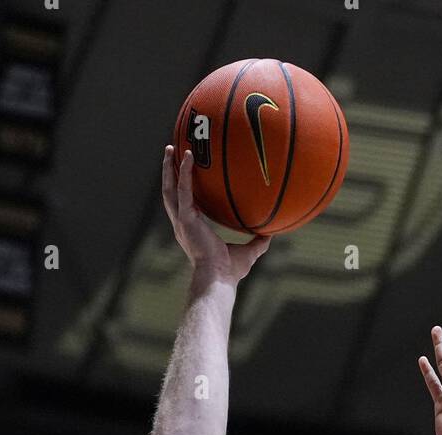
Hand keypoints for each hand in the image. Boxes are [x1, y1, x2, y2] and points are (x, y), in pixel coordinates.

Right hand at [161, 146, 270, 283]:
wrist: (218, 279)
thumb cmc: (230, 272)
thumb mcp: (248, 253)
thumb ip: (258, 242)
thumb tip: (272, 234)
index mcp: (191, 230)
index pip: (183, 205)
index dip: (182, 189)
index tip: (184, 175)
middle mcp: (182, 224)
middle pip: (170, 193)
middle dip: (169, 173)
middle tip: (170, 153)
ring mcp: (181, 221)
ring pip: (169, 188)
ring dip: (169, 167)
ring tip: (171, 148)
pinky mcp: (186, 219)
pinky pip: (183, 190)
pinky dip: (185, 172)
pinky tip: (190, 157)